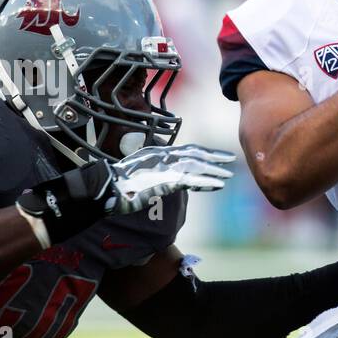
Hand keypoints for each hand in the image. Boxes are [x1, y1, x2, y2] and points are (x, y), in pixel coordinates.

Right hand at [107, 144, 235, 214]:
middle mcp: (163, 155)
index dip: (203, 152)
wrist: (107, 188)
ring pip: (196, 165)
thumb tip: (165, 176)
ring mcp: (164, 166)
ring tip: (229, 174)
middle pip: (195, 153)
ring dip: (214, 170)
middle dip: (214, 156)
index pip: (186, 150)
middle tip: (231, 159)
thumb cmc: (120, 183)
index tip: (216, 155)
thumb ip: (155, 169)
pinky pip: (191, 179)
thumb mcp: (140, 171)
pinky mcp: (165, 179)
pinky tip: (218, 184)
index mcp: (158, 152)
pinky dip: (206, 181)